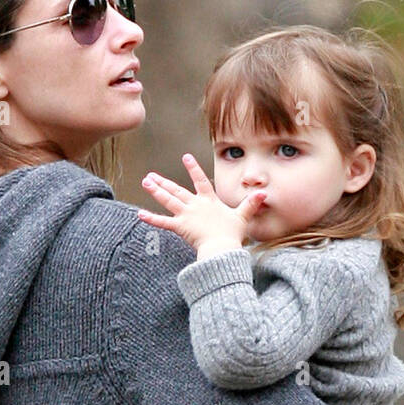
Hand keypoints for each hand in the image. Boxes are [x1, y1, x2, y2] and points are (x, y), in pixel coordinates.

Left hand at [137, 153, 265, 255]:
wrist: (222, 247)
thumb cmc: (232, 234)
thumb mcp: (242, 217)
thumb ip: (250, 204)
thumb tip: (263, 193)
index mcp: (209, 201)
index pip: (200, 181)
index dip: (193, 168)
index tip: (185, 157)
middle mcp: (195, 205)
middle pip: (176, 190)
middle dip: (163, 182)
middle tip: (150, 175)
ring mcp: (186, 215)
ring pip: (168, 200)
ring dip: (155, 191)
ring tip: (145, 182)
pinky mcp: (180, 227)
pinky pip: (163, 222)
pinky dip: (151, 219)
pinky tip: (139, 214)